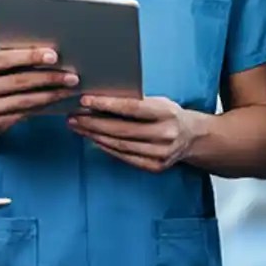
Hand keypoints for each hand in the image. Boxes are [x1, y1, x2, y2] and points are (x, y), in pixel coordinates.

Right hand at [0, 45, 78, 138]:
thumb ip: (7, 54)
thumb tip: (41, 44)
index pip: (4, 59)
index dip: (29, 56)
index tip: (53, 55)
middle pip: (18, 81)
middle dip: (48, 77)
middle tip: (71, 75)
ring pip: (25, 100)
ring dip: (51, 94)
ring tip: (70, 87)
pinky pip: (25, 114)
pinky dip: (44, 106)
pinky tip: (58, 100)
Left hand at [66, 95, 202, 171]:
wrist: (192, 137)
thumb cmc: (168, 114)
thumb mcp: (158, 101)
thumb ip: (135, 101)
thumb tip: (99, 99)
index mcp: (167, 112)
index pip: (132, 108)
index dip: (107, 104)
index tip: (85, 100)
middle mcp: (165, 134)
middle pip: (122, 129)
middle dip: (93, 122)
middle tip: (73, 116)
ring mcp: (161, 153)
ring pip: (120, 145)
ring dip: (95, 136)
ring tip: (78, 127)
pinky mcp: (155, 167)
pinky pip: (125, 157)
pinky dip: (106, 148)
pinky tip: (93, 139)